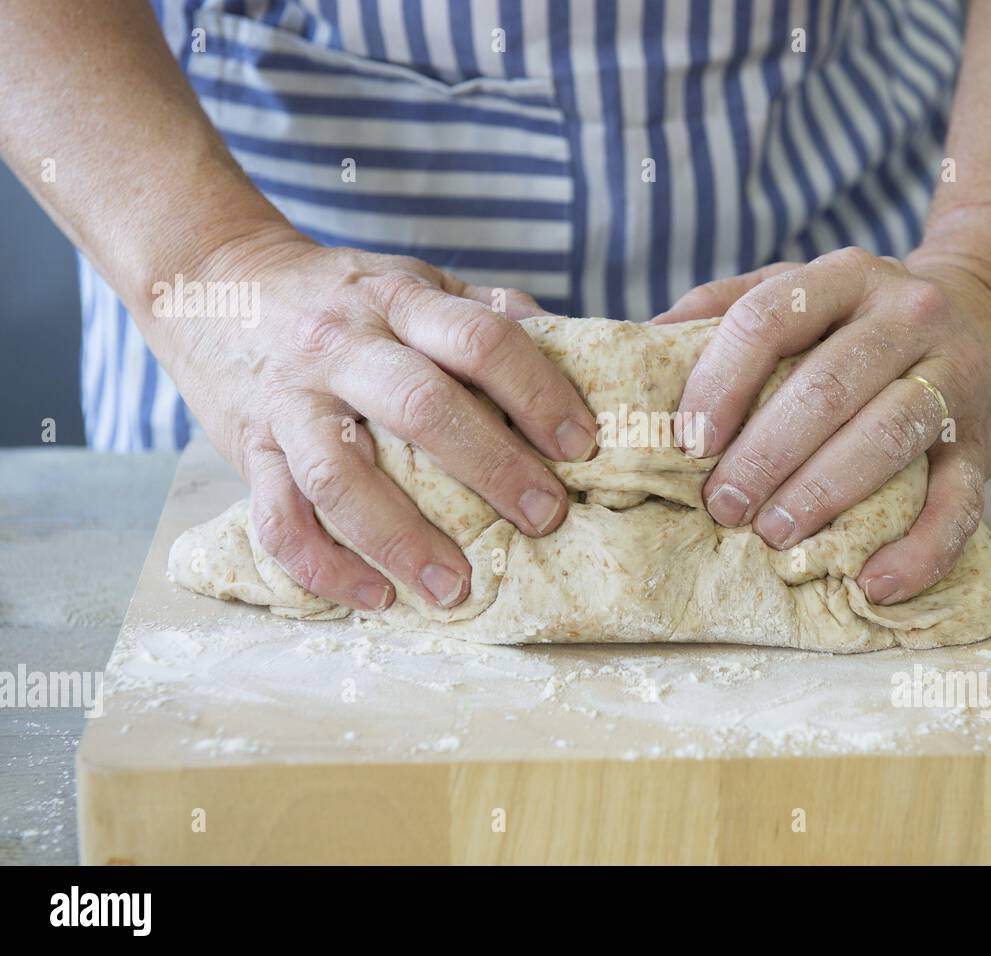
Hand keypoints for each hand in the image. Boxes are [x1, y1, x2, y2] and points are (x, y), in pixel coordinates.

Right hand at [159, 226, 597, 612]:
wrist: (209, 280)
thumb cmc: (335, 293)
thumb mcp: (409, 280)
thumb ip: (481, 310)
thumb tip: (568, 344)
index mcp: (396, 302)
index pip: (479, 340)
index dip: (537, 392)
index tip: (580, 445)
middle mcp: (340, 348)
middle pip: (421, 407)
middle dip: (492, 468)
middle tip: (545, 517)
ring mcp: (289, 403)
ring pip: (341, 477)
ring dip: (401, 539)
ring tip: (455, 587)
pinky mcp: (245, 450)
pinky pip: (277, 519)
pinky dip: (322, 568)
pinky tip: (374, 598)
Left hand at [652, 246, 990, 604]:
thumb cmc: (867, 318)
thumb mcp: (803, 288)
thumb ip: (723, 308)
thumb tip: (637, 344)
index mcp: (843, 276)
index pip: (770, 317)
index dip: (721, 381)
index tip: (688, 442)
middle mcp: (905, 314)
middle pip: (826, 386)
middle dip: (764, 454)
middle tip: (721, 507)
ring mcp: (954, 374)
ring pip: (889, 433)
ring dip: (824, 492)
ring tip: (775, 537)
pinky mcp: (987, 438)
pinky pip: (960, 499)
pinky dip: (919, 549)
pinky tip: (875, 584)